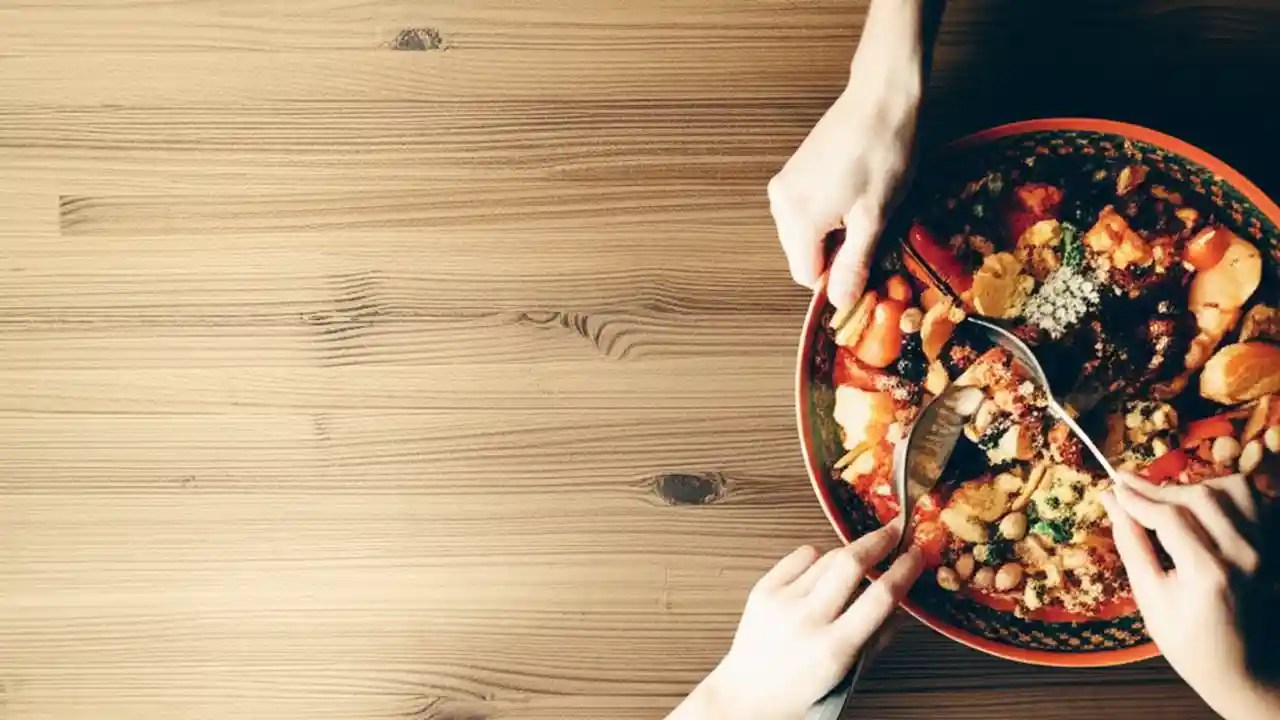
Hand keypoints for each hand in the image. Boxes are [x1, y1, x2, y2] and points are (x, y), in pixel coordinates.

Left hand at [669, 522, 922, 719]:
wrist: (746, 696)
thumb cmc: (800, 692)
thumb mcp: (847, 675)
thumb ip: (877, 639)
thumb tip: (903, 604)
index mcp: (834, 648)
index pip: (879, 598)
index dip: (903, 570)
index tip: (917, 553)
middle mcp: (807, 620)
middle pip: (850, 563)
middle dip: (878, 540)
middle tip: (895, 529)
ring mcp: (781, 601)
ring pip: (826, 556)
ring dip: (849, 553)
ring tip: (859, 559)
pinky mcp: (762, 589)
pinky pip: (799, 556)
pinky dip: (817, 557)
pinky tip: (821, 570)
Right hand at [767, 0, 926, 308]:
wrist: (881, 97)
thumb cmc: (883, 153)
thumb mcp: (876, 216)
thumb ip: (854, 263)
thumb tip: (840, 303)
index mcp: (799, 218)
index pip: (808, 276)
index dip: (839, 278)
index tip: (870, 264)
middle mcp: (781, 204)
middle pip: (803, 257)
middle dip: (836, 256)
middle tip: (872, 233)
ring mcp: (784, 187)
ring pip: (804, 236)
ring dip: (833, 236)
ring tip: (864, 209)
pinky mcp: (792, 173)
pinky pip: (805, 213)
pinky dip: (828, 216)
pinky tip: (853, 195)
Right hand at [1103, 472, 1278, 718]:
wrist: (1244, 672)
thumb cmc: (1189, 642)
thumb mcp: (1150, 597)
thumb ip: (1131, 543)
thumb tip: (1109, 500)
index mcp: (1208, 573)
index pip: (1168, 516)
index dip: (1137, 497)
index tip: (1114, 486)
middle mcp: (1245, 555)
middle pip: (1199, 497)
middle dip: (1159, 488)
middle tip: (1129, 485)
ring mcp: (1267, 550)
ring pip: (1232, 490)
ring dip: (1194, 487)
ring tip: (1168, 497)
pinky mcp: (1276, 548)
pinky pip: (1256, 502)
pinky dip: (1227, 493)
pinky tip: (1202, 504)